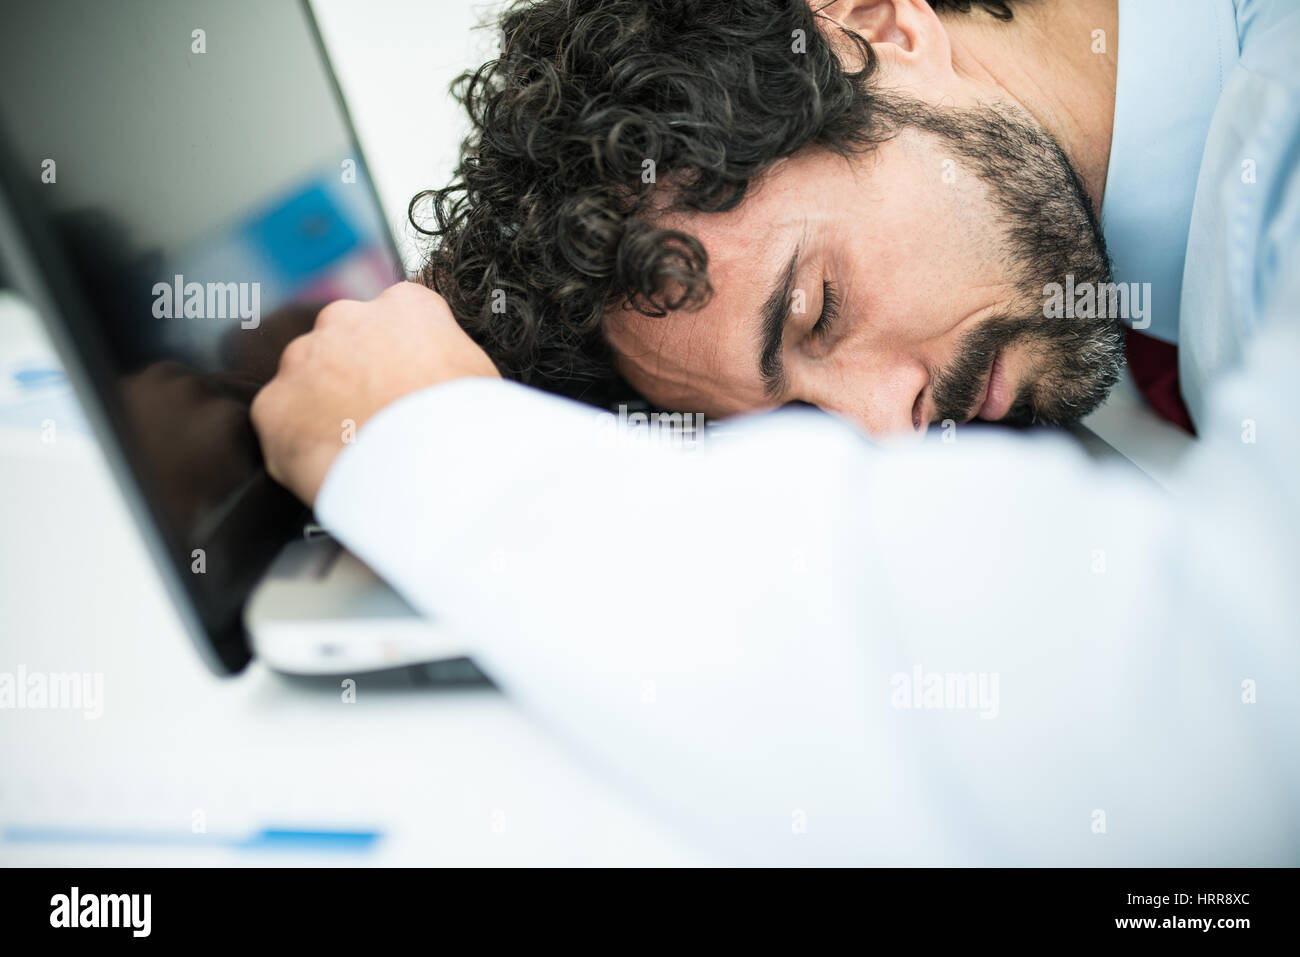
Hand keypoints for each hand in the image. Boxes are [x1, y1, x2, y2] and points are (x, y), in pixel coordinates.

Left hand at [250, 281, 499, 504]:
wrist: (432, 471)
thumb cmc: (469, 427)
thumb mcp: (482, 378)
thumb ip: (448, 362)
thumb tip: (443, 382)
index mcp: (406, 306)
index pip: (394, 318)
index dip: (398, 358)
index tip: (403, 386)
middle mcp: (346, 319)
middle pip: (342, 344)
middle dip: (353, 378)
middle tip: (377, 422)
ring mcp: (304, 360)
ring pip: (306, 380)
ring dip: (322, 408)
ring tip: (356, 450)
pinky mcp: (273, 405)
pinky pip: (281, 424)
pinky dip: (299, 445)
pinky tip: (330, 467)